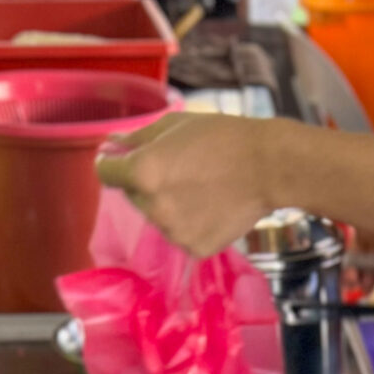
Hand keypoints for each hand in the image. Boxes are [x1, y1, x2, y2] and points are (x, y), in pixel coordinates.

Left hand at [96, 112, 273, 256]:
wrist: (267, 167)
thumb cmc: (221, 137)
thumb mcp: (173, 125)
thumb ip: (135, 139)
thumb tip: (109, 146)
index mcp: (142, 173)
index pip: (106, 173)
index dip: (111, 163)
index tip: (119, 159)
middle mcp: (153, 207)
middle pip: (134, 196)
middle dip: (146, 183)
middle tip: (181, 169)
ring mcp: (174, 233)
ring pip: (158, 217)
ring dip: (169, 204)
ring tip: (201, 187)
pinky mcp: (195, 248)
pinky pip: (182, 235)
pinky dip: (191, 223)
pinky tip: (212, 206)